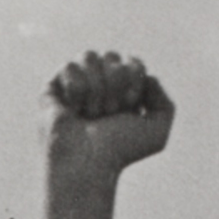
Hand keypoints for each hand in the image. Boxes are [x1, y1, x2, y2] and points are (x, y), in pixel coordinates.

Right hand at [41, 51, 174, 178]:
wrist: (88, 163)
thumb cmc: (120, 151)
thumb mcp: (157, 131)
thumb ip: (166, 102)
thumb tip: (148, 76)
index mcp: (122, 91)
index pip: (133, 62)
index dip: (133, 81)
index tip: (128, 107)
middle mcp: (98, 85)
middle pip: (112, 55)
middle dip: (114, 83)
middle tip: (109, 113)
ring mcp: (75, 85)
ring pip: (89, 55)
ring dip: (95, 87)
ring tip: (91, 114)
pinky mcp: (52, 89)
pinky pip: (69, 66)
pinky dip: (77, 89)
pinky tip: (73, 110)